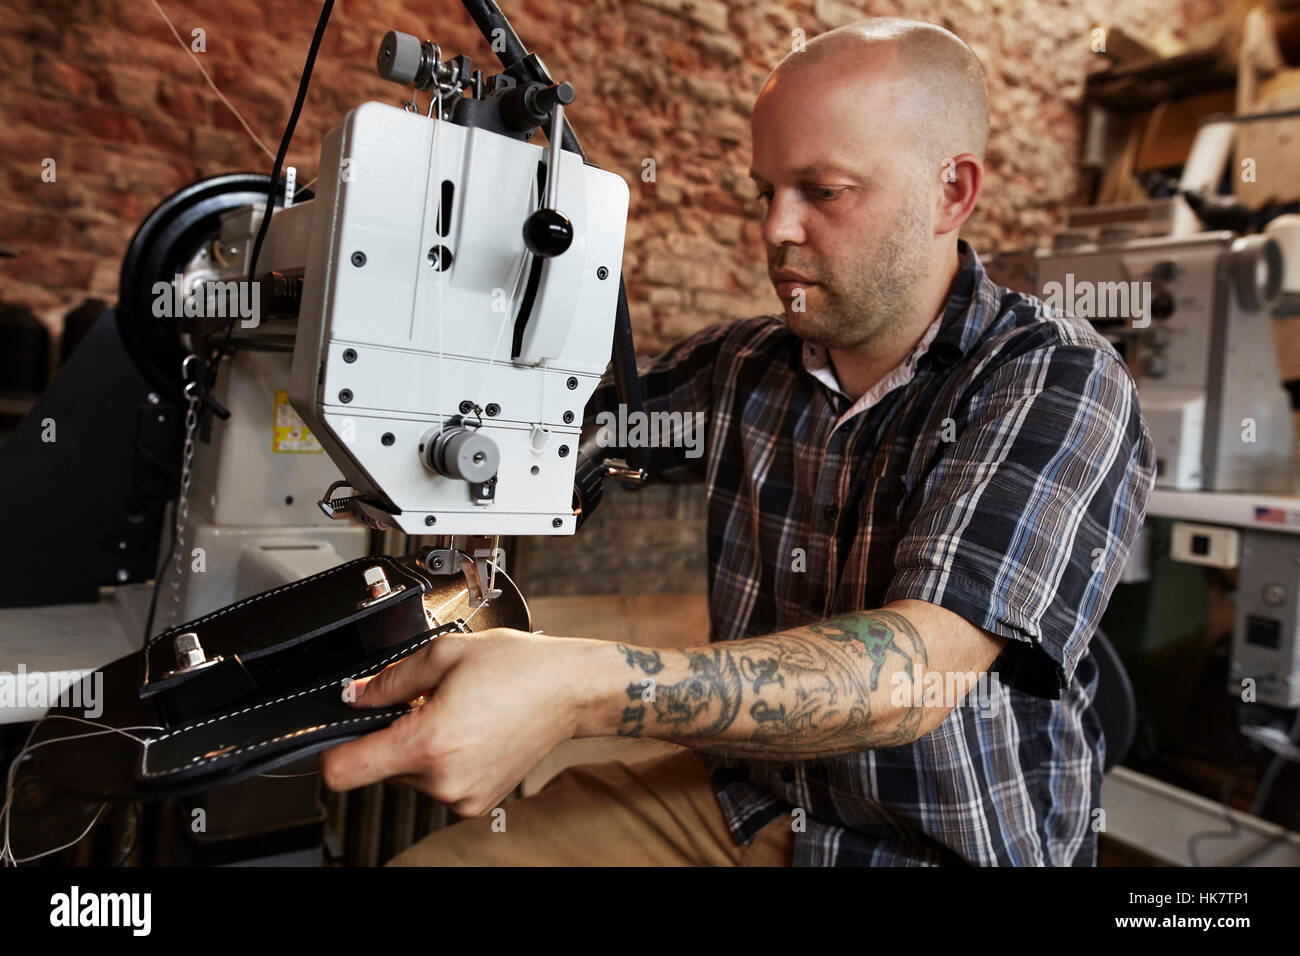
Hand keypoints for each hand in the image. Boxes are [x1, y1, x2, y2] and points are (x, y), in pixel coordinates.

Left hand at [317, 627, 590, 816]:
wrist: (568, 690)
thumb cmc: (518, 667)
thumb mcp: (443, 653)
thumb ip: (388, 678)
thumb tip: (353, 695)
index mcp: (428, 743)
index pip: (343, 772)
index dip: (329, 751)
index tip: (339, 734)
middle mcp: (442, 781)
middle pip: (379, 767)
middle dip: (393, 733)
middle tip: (428, 702)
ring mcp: (461, 798)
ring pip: (408, 775)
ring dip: (420, 746)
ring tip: (457, 714)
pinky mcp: (476, 804)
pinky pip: (436, 783)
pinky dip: (443, 760)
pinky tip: (470, 732)